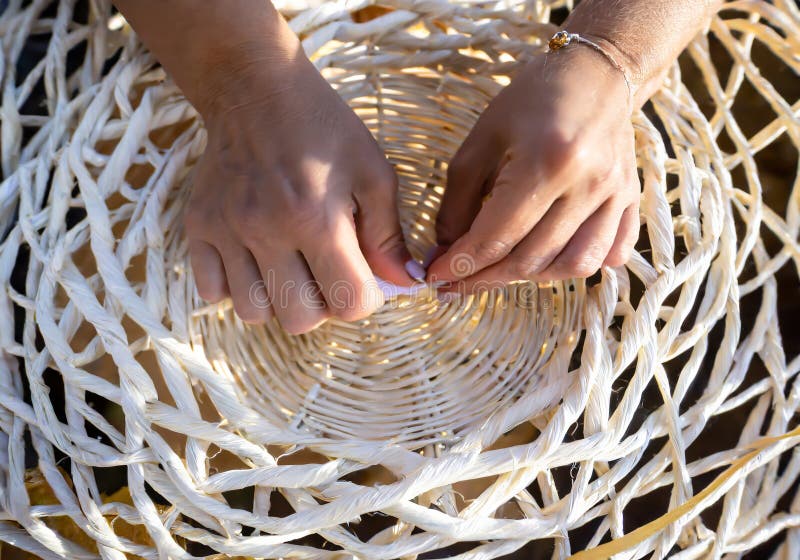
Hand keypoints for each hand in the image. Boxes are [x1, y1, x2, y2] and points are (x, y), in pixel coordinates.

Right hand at [184, 58, 415, 332]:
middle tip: (326, 273)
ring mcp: (226, 230)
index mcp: (317, 217)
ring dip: (279, 300)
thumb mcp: (372, 172)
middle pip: (299, 320)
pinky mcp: (198, 226)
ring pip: (253, 313)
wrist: (255, 88)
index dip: (365, 299)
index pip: (349, 303)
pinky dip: (236, 287)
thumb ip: (388, 234)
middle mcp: (267, 230)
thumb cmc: (324, 129)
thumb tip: (405, 283)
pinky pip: (211, 290)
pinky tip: (255, 260)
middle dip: (323, 306)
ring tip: (290, 268)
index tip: (363, 277)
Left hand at [426, 46, 639, 292]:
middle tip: (455, 283)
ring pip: (572, 266)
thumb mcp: (479, 143)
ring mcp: (615, 195)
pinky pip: (609, 254)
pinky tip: (549, 258)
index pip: (496, 237)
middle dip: (485, 278)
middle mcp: (587, 184)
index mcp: (546, 163)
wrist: (594, 74)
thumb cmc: (529, 103)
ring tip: (500, 269)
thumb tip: (445, 254)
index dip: (461, 265)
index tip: (434, 278)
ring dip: (529, 277)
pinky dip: (576, 265)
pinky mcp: (631, 200)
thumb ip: (457, 204)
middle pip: (531, 259)